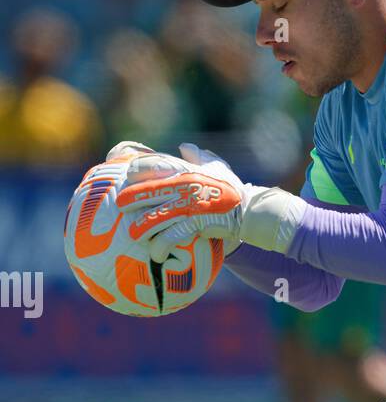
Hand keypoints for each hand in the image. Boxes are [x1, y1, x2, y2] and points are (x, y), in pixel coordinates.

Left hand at [116, 144, 243, 261]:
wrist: (249, 211)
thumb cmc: (231, 188)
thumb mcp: (218, 167)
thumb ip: (199, 157)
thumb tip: (184, 147)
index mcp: (184, 170)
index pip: (151, 164)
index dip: (135, 170)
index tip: (126, 176)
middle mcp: (183, 185)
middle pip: (148, 190)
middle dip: (130, 198)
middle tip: (120, 206)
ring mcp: (188, 205)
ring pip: (156, 216)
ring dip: (142, 227)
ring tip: (133, 236)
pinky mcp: (196, 223)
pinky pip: (172, 236)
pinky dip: (162, 245)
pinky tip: (156, 254)